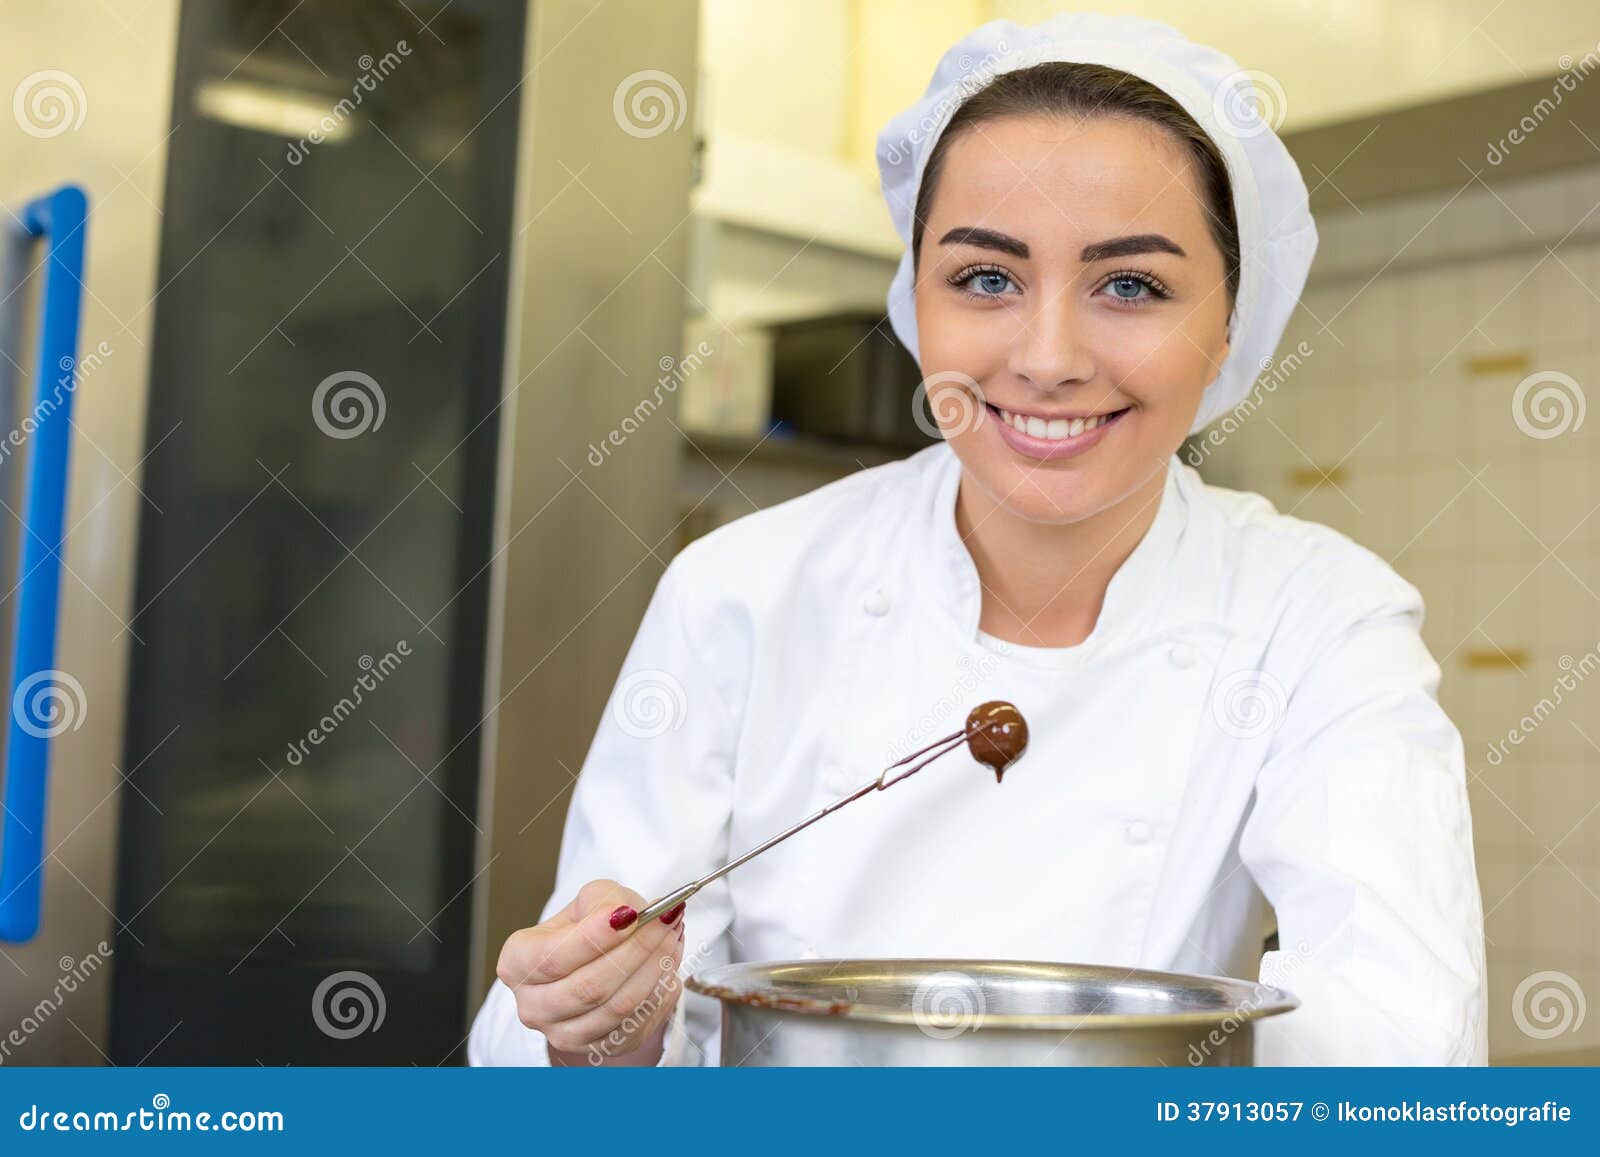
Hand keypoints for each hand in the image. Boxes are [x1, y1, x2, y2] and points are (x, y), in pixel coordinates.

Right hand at [495, 879, 685, 1064]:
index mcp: (517, 963)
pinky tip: (668, 965)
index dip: (594, 938)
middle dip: (637, 950)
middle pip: (589, 988)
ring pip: (618, 1008)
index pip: (553, 958)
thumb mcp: (590, 899)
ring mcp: (562, 1033)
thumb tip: (626, 914)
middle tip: (666, 920)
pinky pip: (636, 1025)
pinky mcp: (597, 1048)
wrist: (598, 955)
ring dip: (655, 969)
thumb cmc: (589, 925)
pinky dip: (659, 993)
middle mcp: (532, 1006)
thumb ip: (605, 902)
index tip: (631, 914)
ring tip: (672, 935)